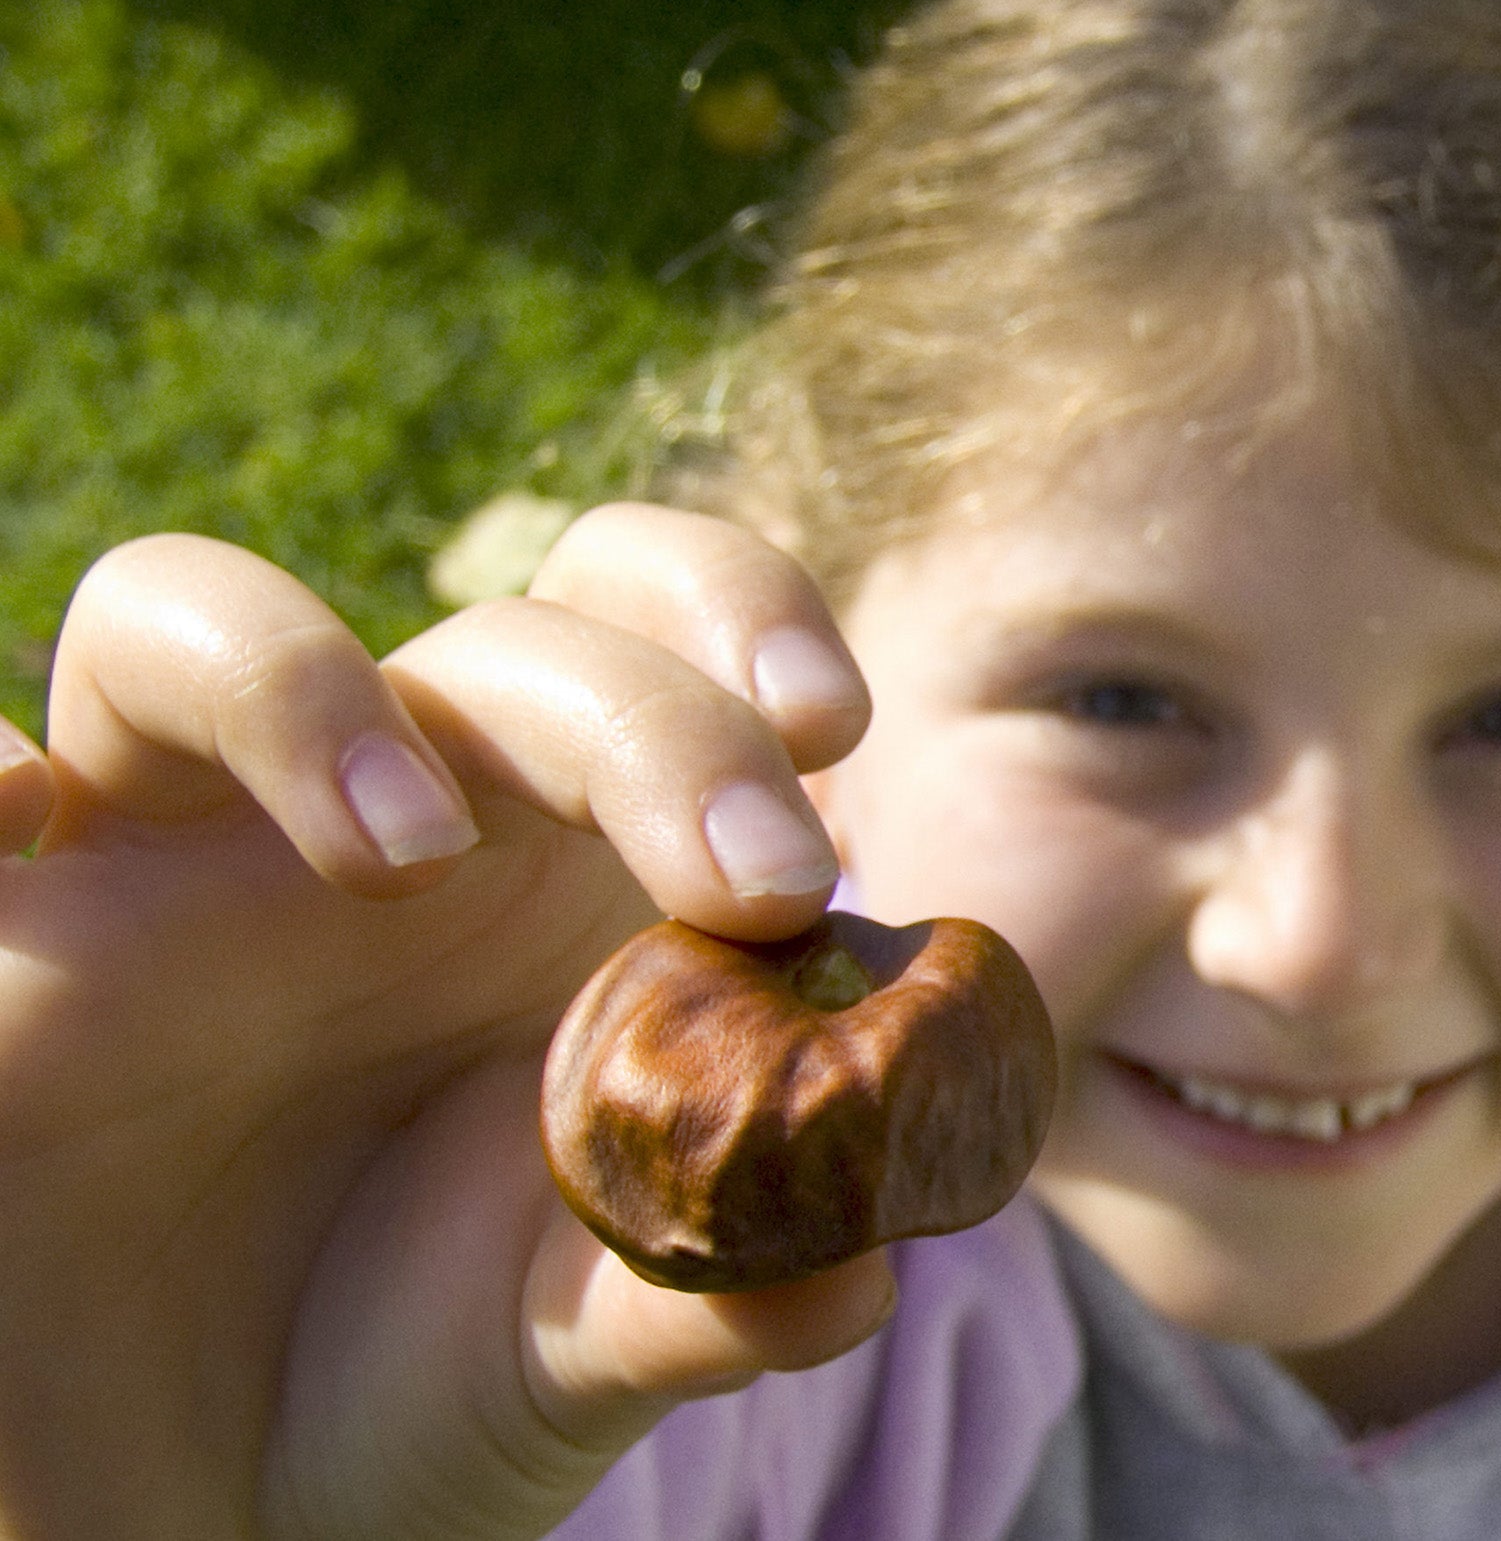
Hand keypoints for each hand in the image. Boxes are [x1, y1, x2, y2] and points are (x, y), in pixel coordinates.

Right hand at [0, 505, 891, 1538]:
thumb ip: (714, 1291)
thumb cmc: (413, 1382)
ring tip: (400, 853)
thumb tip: (852, 1269)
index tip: (831, 725)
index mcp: (555, 860)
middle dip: (646, 724)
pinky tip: (12, 809)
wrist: (207, 1509)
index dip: (735, 617)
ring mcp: (161, 864)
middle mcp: (369, 816)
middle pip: (500, 647)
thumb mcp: (577, 1348)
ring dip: (303, 691)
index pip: (648, 627)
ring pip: (179, 614)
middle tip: (759, 879)